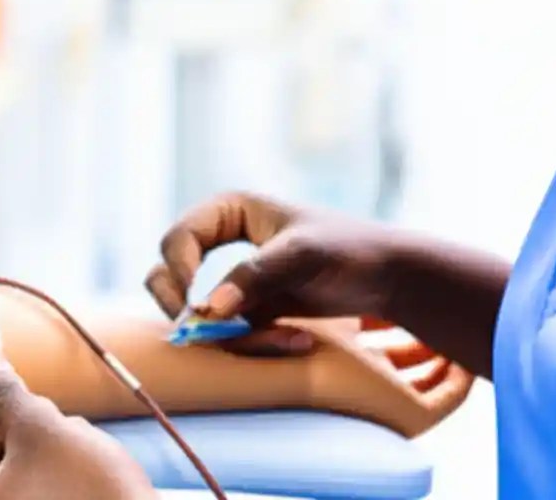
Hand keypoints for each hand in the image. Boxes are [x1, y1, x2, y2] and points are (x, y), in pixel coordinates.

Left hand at [0, 357, 155, 499]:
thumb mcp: (42, 430)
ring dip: (37, 450)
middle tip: (44, 418)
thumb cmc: (93, 497)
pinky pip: (32, 490)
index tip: (5, 389)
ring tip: (74, 452)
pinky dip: (51, 472)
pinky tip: (84, 471)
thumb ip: (4, 394)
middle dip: (11, 431)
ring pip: (8, 473)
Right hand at [145, 193, 401, 354]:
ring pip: (195, 312)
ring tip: (286, 337)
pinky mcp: (247, 310)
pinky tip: (296, 339)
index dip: (179, 271)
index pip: (178, 238)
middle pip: (167, 273)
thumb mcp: (303, 256)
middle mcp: (222, 242)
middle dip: (185, 307)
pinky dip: (252, 343)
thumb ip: (254, 276)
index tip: (197, 305)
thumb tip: (207, 309)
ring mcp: (232, 279)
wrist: (388, 280)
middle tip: (201, 331)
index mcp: (229, 211)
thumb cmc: (350, 251)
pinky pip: (226, 333)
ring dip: (230, 334)